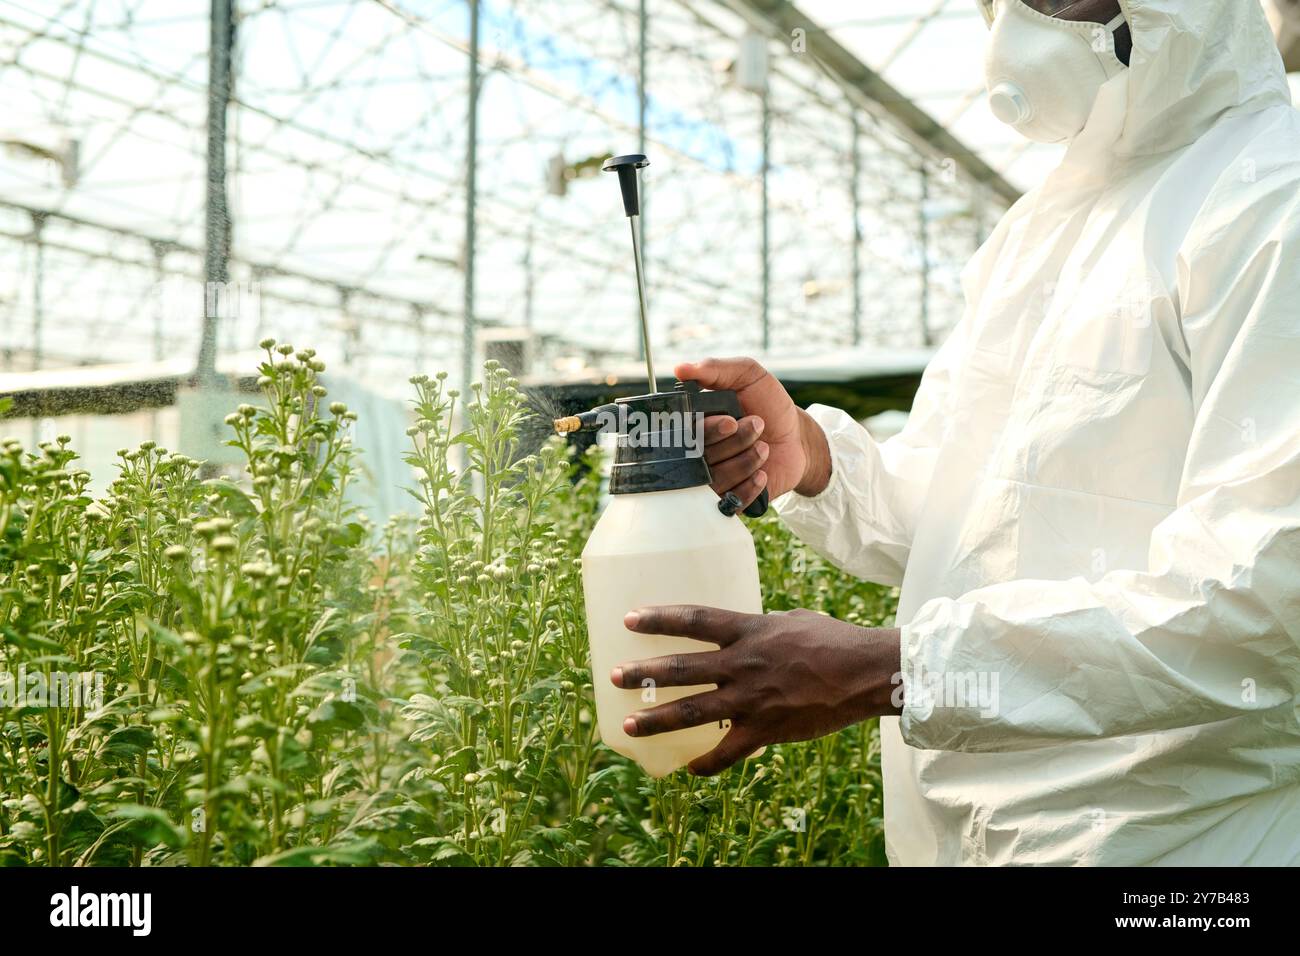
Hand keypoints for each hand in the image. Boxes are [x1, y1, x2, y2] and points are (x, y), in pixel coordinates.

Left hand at [612, 605, 900, 774]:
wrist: (865, 673)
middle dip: (644, 673)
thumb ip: (761, 627)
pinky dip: (706, 764)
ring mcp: (751, 699)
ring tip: (629, 726)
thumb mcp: (791, 620)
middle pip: (682, 668)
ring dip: (657, 720)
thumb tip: (746, 628)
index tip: (629, 619)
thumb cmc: (833, 639)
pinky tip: (688, 769)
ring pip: (693, 712)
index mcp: (748, 631)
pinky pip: (727, 753)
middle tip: (614, 676)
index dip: (659, 618)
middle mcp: (742, 664)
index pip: (694, 619)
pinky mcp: (765, 729)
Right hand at [675, 357, 831, 505]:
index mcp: (695, 423)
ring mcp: (712, 478)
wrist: (797, 437)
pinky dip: (748, 487)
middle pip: (700, 457)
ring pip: (716, 478)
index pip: (684, 433)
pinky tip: (763, 473)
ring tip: (764, 448)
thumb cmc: (769, 404)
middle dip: (735, 440)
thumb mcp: (748, 376)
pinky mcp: (729, 499)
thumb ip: (715, 369)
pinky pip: (729, 501)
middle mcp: (697, 452)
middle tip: (758, 425)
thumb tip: (680, 369)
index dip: (707, 430)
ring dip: (746, 461)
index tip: (731, 421)